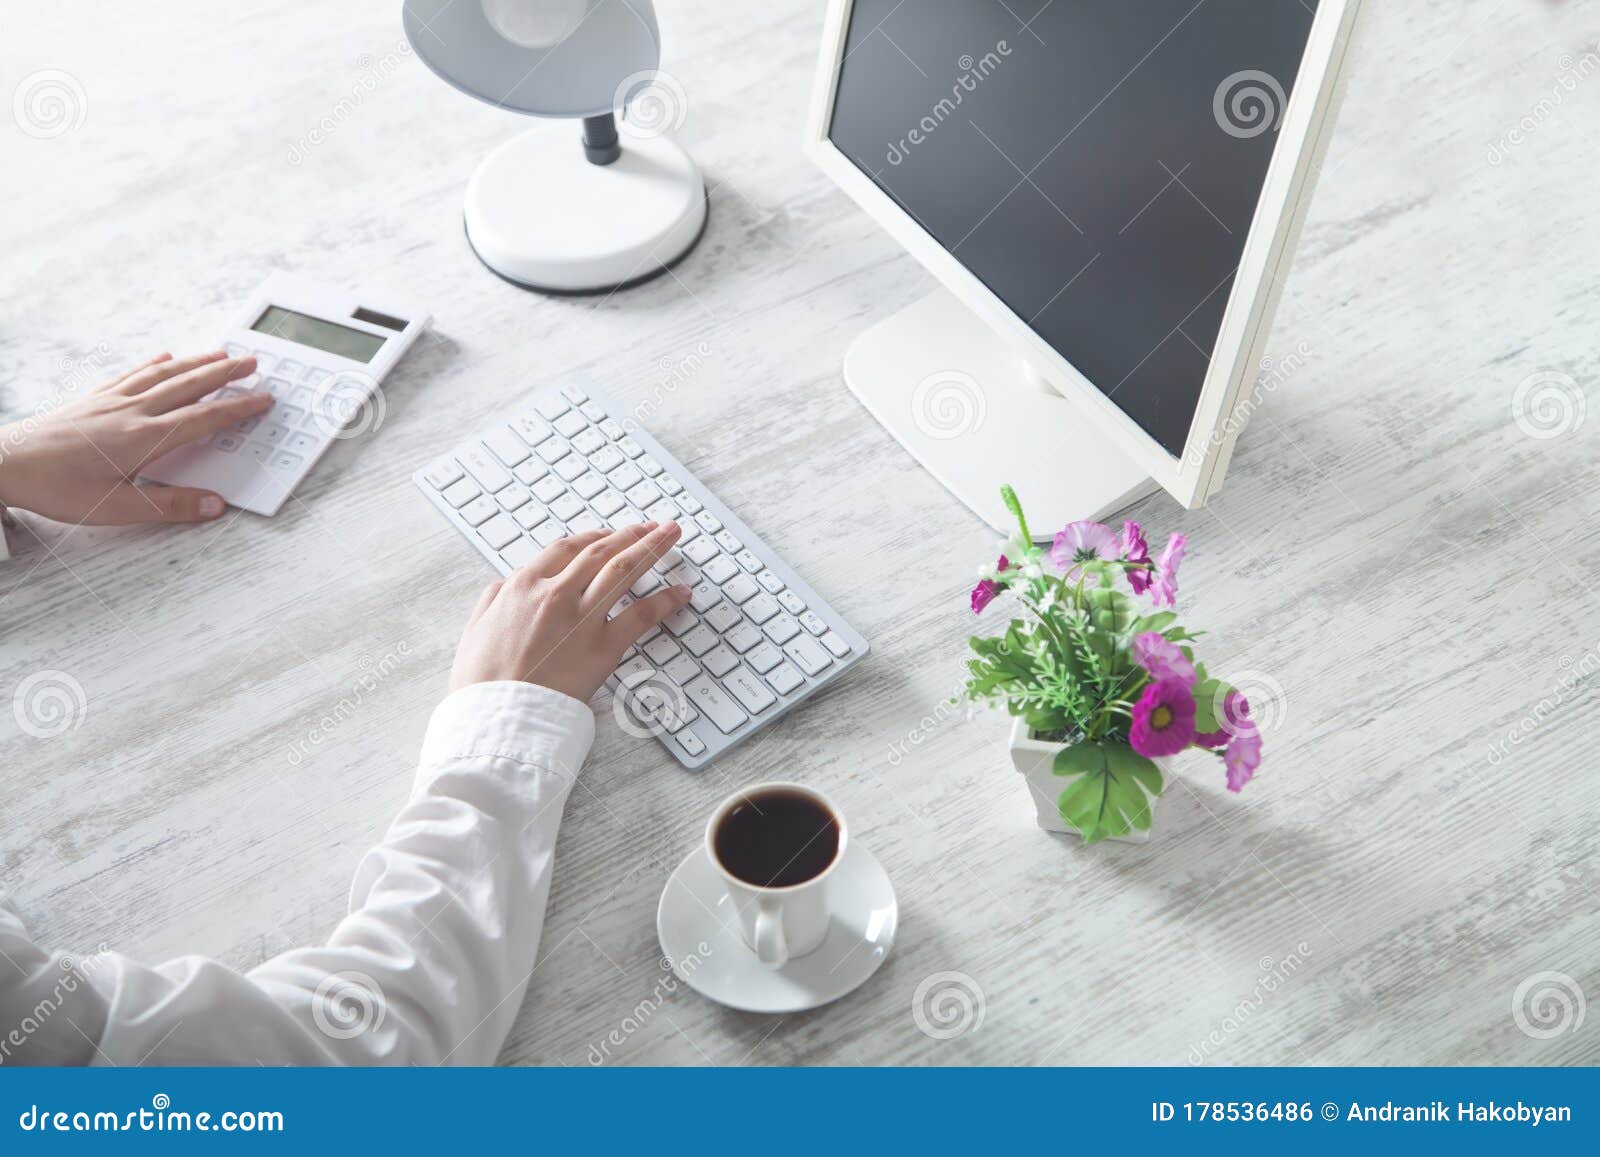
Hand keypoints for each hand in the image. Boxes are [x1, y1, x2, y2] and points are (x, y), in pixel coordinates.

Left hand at [0, 351, 272, 523]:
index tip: (263, 399)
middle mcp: (132, 412)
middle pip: (189, 385)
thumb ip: (169, 506)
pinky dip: (153, 363)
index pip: (204, 418)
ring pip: (163, 374)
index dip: (238, 409)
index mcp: (144, 439)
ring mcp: (111, 401)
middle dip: (225, 374)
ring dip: (196, 362)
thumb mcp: (117, 508)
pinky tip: (162, 357)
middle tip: (253, 363)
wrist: (7, 462)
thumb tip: (213, 505)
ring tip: (220, 354)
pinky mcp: (92, 399)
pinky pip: (131, 373)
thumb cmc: (56, 487)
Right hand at [450, 521, 692, 700]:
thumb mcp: (475, 629)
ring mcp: (582, 619)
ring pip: (623, 570)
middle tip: (651, 527)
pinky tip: (681, 592)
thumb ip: (493, 600)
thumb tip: (504, 585)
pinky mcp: (603, 648)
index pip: (566, 547)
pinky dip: (665, 600)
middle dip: (630, 534)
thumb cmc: (482, 682)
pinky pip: (642, 615)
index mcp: (523, 586)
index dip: (593, 537)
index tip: (608, 535)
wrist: (497, 717)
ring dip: (652, 547)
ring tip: (670, 535)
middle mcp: (555, 594)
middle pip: (601, 551)